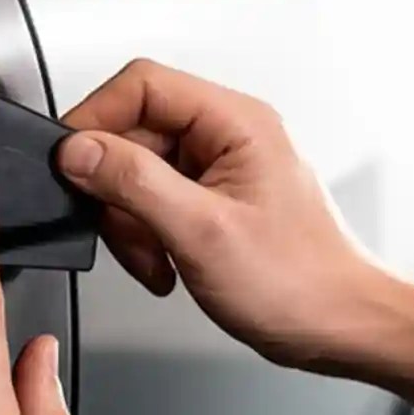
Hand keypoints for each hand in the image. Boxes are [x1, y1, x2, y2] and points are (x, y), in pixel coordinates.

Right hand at [56, 59, 382, 368]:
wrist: (342, 330)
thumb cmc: (301, 285)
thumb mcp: (201, 231)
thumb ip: (134, 182)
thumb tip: (79, 149)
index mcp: (236, 123)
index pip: (143, 84)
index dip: (97, 118)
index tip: (72, 161)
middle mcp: (227, 136)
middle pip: (132, 132)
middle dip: (115, 188)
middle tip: (120, 229)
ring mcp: (218, 169)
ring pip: (135, 172)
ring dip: (129, 222)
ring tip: (152, 258)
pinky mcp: (209, 201)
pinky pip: (151, 202)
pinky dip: (144, 236)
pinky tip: (162, 264)